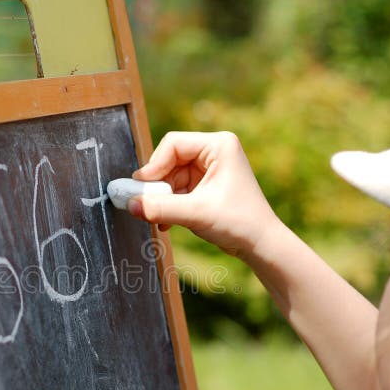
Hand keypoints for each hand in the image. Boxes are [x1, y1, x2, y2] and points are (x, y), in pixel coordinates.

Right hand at [130, 131, 280, 255]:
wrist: (260, 245)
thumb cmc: (240, 222)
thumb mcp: (195, 213)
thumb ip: (160, 207)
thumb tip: (130, 204)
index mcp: (218, 145)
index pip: (173, 144)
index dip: (154, 165)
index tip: (141, 187)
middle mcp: (214, 153)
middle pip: (169, 161)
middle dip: (157, 185)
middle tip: (145, 204)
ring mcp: (209, 170)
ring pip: (170, 177)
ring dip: (162, 199)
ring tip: (159, 218)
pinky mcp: (204, 186)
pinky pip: (176, 190)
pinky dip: (168, 204)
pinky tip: (166, 223)